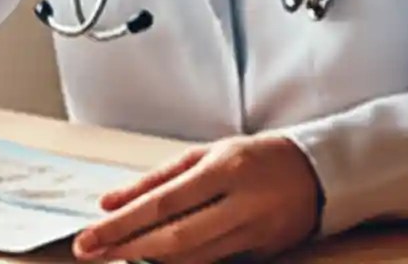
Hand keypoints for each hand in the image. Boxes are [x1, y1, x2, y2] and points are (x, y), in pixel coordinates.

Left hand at [73, 136, 320, 262]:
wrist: (316, 173)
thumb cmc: (252, 157)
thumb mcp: (203, 155)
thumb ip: (155, 179)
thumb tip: (109, 202)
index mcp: (223, 169)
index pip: (162, 202)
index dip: (122, 224)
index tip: (90, 236)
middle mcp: (240, 203)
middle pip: (174, 237)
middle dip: (126, 248)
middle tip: (90, 253)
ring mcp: (254, 232)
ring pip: (191, 257)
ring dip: (147, 259)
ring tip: (114, 254)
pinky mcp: (262, 254)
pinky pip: (211, 262)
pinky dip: (178, 263)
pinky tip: (151, 259)